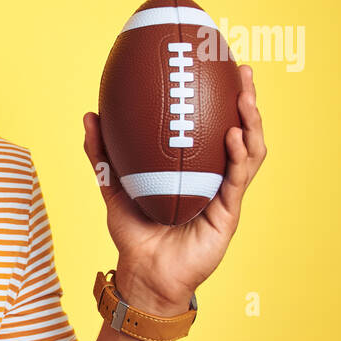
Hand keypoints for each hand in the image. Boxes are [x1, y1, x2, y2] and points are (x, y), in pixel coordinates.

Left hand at [83, 64, 266, 314]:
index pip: (212, 126)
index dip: (219, 97)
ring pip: (249, 151)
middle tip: (241, 69)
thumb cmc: (133, 234)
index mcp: (194, 169)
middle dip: (245, 99)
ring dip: (251, 121)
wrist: (143, 275)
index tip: (217, 65)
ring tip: (244, 95)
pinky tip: (233, 134)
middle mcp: (215, 178)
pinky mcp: (228, 214)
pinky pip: (238, 179)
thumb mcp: (113, 186)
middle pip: (240, 131)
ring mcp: (225, 195)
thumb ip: (102, 153)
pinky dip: (239, 155)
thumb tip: (89, 114)